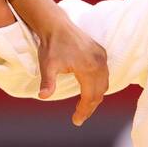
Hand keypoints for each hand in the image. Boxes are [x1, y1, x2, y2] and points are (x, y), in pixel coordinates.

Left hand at [6, 0, 108, 125]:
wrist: (56, 25)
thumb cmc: (51, 46)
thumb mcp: (47, 65)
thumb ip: (47, 82)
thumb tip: (42, 96)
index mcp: (88, 68)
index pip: (90, 97)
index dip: (84, 111)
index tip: (76, 121)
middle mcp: (99, 63)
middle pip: (99, 93)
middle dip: (90, 108)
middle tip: (79, 118)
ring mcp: (102, 57)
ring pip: (104, 84)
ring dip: (95, 97)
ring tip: (84, 107)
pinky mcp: (101, 53)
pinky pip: (104, 74)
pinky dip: (99, 86)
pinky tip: (90, 91)